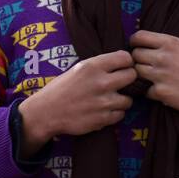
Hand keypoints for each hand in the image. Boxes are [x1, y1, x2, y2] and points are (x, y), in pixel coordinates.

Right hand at [17, 50, 135, 155]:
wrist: (46, 112)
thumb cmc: (62, 88)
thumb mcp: (78, 68)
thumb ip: (100, 66)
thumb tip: (124, 63)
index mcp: (93, 66)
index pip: (125, 57)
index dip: (126, 63)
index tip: (122, 67)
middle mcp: (100, 82)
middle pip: (132, 76)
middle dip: (128, 80)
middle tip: (121, 84)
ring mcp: (103, 102)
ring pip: (129, 99)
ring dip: (122, 100)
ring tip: (110, 100)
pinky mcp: (102, 119)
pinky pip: (121, 115)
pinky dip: (114, 113)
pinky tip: (103, 111)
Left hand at [129, 30, 178, 137]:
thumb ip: (164, 44)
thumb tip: (141, 42)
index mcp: (169, 42)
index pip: (138, 37)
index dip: (135, 43)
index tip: (138, 48)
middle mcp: (163, 56)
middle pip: (134, 55)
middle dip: (138, 60)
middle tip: (147, 66)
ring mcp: (161, 75)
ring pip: (136, 72)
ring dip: (141, 76)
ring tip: (153, 79)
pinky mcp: (161, 92)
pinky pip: (145, 90)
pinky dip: (151, 92)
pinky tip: (162, 90)